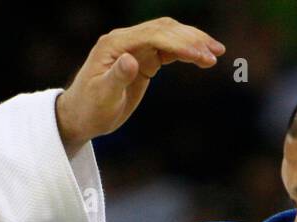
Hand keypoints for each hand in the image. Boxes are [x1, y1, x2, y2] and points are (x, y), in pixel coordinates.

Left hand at [56, 17, 223, 153]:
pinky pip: (168, 49)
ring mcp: (135, 47)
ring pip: (169, 36)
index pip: (152, 36)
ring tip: (217, 53)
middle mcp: (125, 40)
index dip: (177, 43)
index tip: (198, 55)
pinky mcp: (143, 59)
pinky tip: (203, 57)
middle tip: (215, 54)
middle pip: (165, 30)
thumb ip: (116, 77)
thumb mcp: (102, 97)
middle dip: (191, 39)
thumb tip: (131, 60)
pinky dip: (186, 51)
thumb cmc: (89, 110)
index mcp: (114, 44)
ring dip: (193, 42)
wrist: (80, 117)